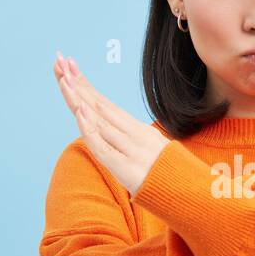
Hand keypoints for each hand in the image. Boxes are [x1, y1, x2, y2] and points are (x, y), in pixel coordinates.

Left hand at [53, 51, 169, 195]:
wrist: (194, 196)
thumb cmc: (171, 178)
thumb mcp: (152, 153)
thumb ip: (132, 143)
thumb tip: (113, 139)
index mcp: (137, 130)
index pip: (105, 103)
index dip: (86, 85)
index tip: (68, 65)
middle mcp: (134, 134)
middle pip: (99, 105)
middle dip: (78, 82)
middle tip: (60, 59)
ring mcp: (131, 149)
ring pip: (99, 120)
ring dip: (80, 98)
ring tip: (63, 78)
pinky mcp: (127, 168)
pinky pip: (103, 146)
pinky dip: (90, 129)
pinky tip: (80, 111)